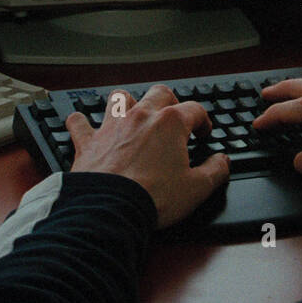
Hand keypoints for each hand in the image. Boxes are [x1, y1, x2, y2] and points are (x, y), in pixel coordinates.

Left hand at [65, 84, 229, 228]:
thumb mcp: (196, 189)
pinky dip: (81, 122)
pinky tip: (83, 125)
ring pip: (120, 97)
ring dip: (128, 103)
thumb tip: (223, 161)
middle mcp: (140, 117)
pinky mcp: (88, 142)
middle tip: (173, 118)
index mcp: (170, 124)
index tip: (203, 133)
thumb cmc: (152, 197)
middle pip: (159, 93)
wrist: (108, 209)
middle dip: (170, 101)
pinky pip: (79, 122)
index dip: (203, 120)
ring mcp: (112, 126)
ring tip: (133, 114)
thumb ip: (215, 171)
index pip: (195, 109)